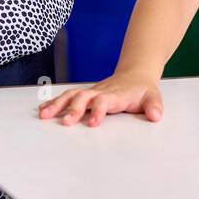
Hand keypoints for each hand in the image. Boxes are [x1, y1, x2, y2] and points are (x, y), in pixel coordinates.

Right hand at [37, 72, 163, 126]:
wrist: (135, 74)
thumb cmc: (142, 90)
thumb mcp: (153, 97)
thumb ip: (154, 106)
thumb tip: (156, 115)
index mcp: (115, 95)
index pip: (104, 101)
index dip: (98, 110)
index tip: (93, 123)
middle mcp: (100, 92)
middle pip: (83, 98)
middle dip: (73, 110)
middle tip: (65, 123)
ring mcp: (91, 92)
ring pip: (71, 96)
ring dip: (57, 105)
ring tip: (44, 115)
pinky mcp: (85, 95)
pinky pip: (67, 97)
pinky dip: (54, 103)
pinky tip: (43, 110)